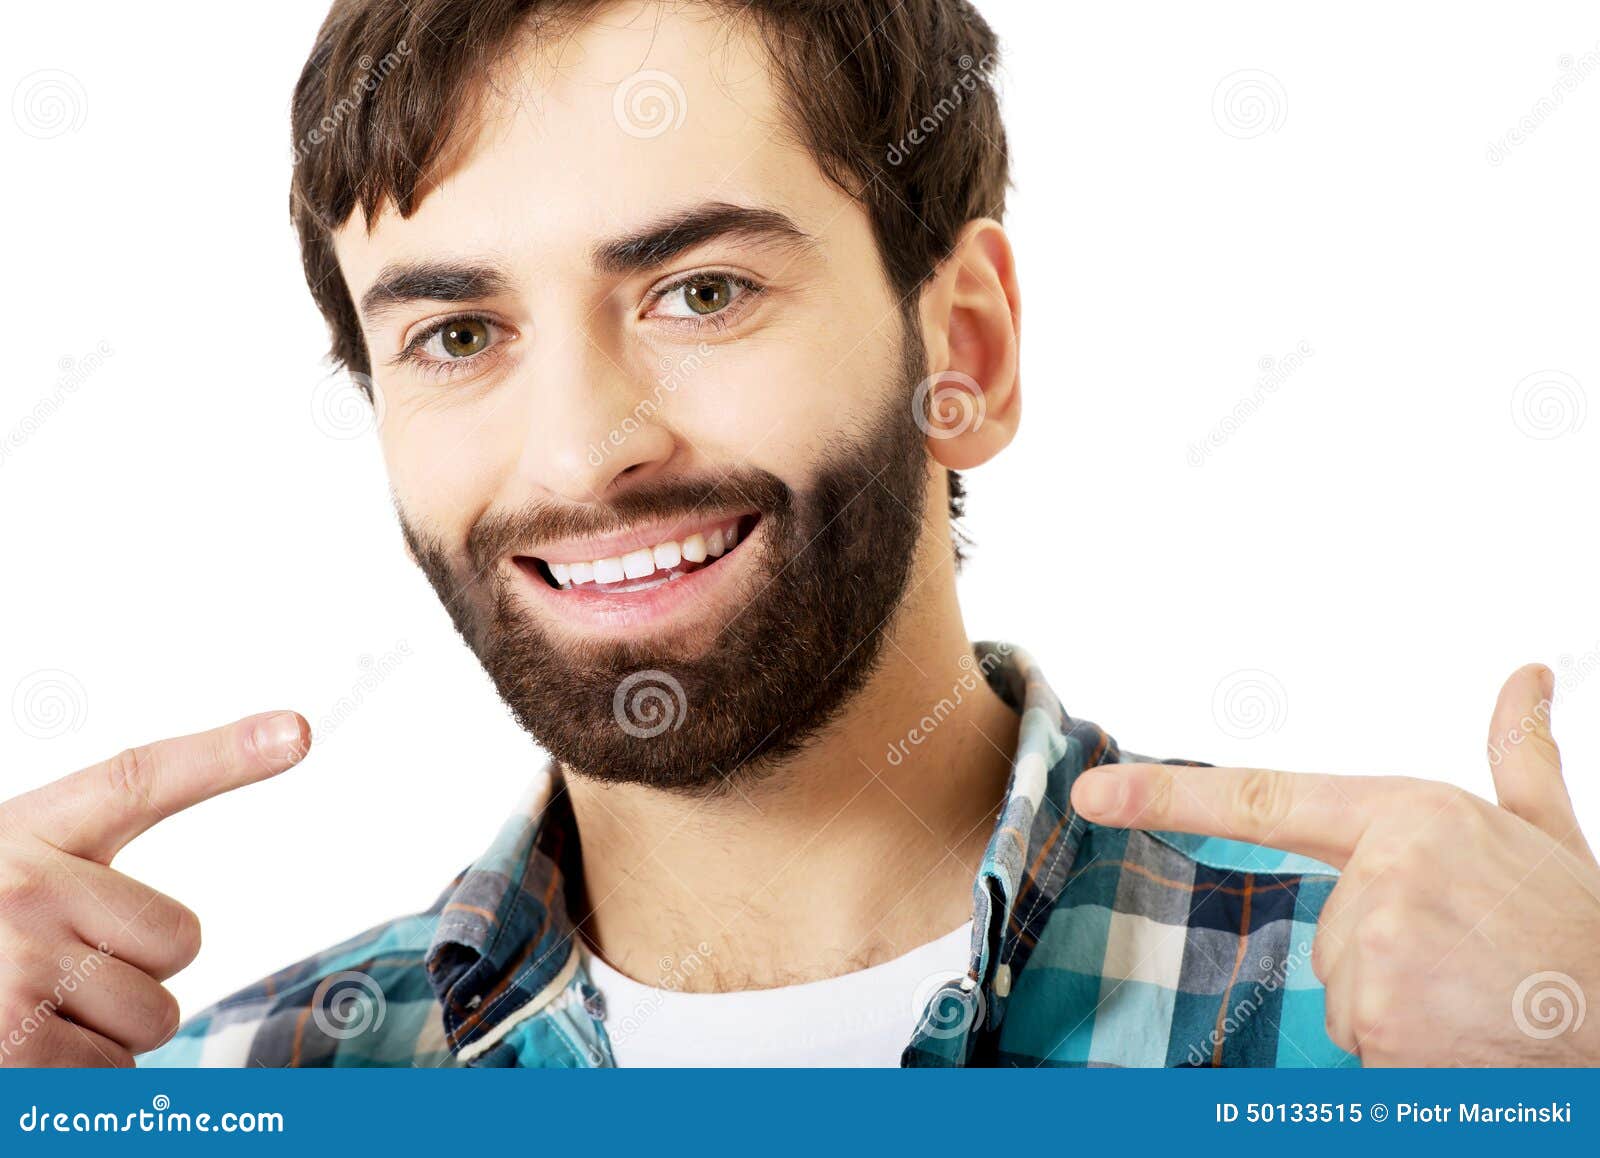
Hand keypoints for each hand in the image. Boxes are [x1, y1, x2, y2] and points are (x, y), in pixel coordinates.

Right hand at [0, 712, 307, 1066]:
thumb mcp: (9, 872)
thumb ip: (90, 877)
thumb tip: (238, 803)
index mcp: (29, 835)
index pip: (138, 778)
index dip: (227, 753)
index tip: (298, 730)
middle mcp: (24, 892)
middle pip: (179, 945)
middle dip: (136, 974)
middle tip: (56, 974)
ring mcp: (14, 972)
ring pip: (151, 1022)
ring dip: (104, 1038)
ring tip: (25, 1018)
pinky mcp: (9, 1050)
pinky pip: (110, 1078)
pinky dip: (75, 1086)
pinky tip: (19, 1060)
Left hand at [1070, 663, 1599, 1065]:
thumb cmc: (1582, 929)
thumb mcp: (1546, 833)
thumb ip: (1519, 755)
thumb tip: (1526, 678)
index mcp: (1407, 814)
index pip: (1260, 799)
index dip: (1164, 796)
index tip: (1091, 792)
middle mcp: (1381, 876)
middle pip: (1327, 930)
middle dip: (1384, 953)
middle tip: (1466, 957)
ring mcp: (1377, 952)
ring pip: (1343, 990)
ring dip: (1400, 1005)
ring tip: (1474, 995)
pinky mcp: (1381, 1023)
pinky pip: (1360, 1046)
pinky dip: (1406, 1052)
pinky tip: (1465, 1035)